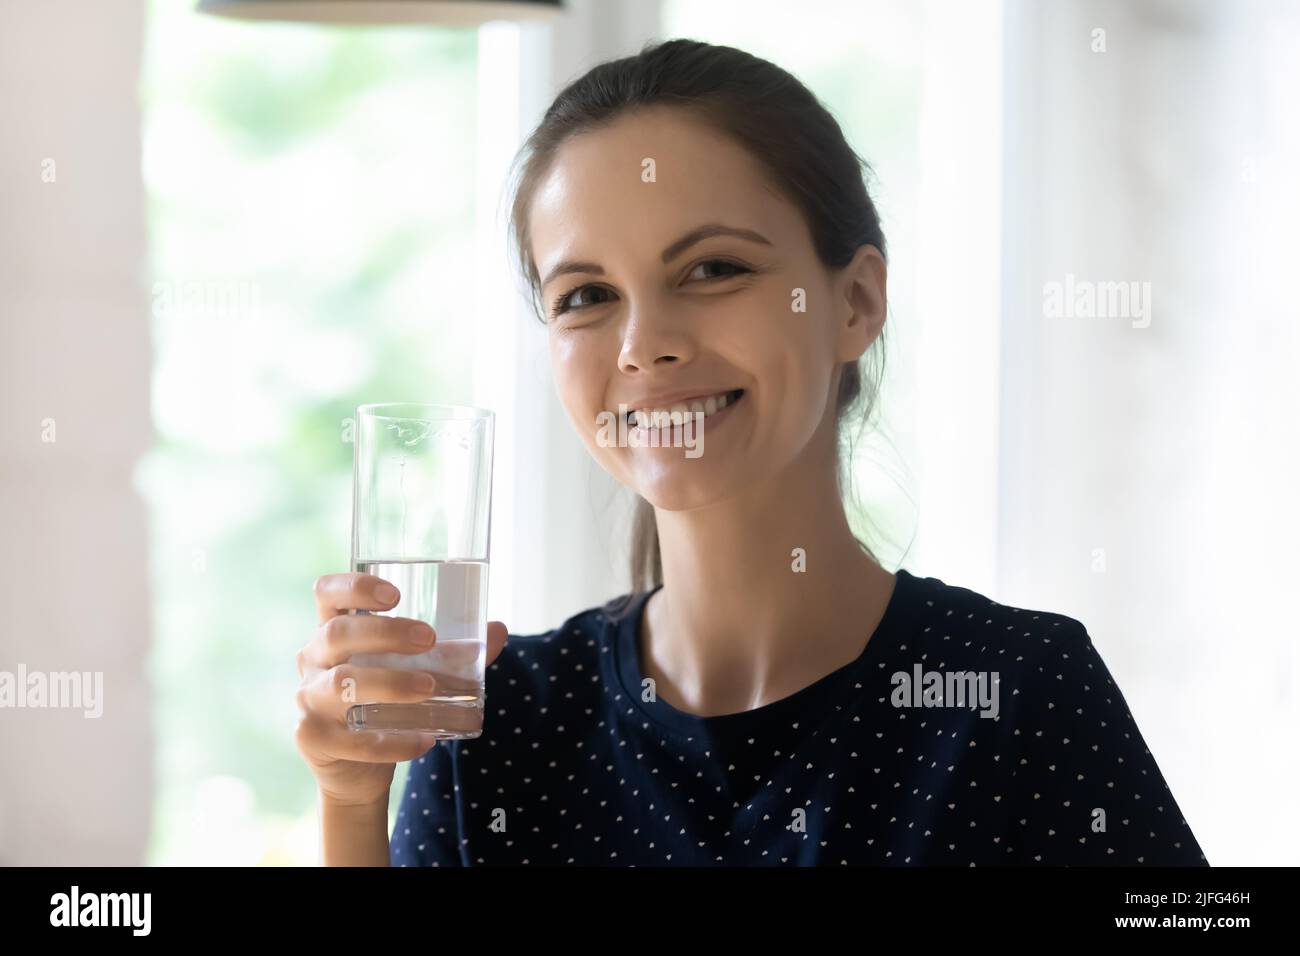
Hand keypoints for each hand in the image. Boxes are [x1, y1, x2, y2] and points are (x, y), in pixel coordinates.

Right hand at [294, 571, 508, 807]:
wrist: (358, 769)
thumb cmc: (385, 703)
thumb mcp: (414, 671)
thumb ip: (452, 653)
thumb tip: (497, 630)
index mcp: (332, 631)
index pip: (327, 593)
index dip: (354, 587)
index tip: (395, 594)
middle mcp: (312, 660)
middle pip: (337, 634)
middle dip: (385, 633)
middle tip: (428, 639)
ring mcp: (307, 699)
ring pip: (340, 685)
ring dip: (390, 683)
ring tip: (430, 688)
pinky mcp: (312, 738)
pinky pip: (351, 739)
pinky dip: (392, 742)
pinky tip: (424, 740)